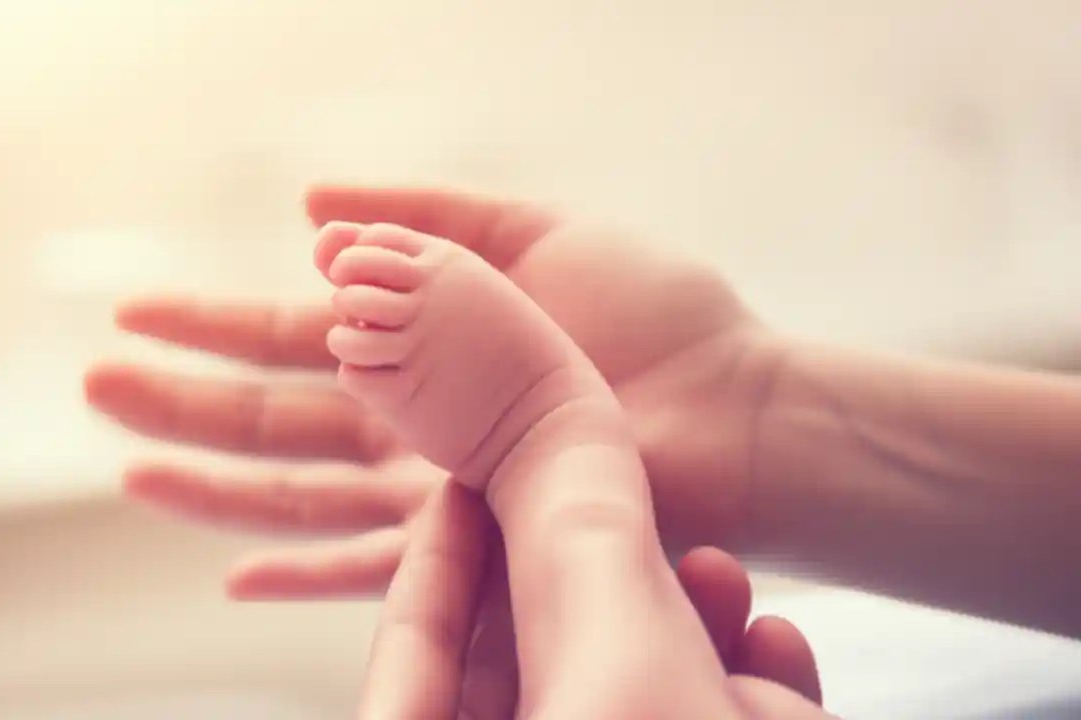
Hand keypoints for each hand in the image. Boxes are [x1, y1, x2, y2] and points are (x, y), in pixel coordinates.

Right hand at [84, 184, 778, 595]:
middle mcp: (415, 419)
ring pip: (296, 493)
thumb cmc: (658, 317)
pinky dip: (299, 579)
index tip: (136, 312)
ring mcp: (436, 489)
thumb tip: (312, 202)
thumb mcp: (536, 228)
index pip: (292, 335)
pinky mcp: (471, 547)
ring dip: (208, 483)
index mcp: (425, 339)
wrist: (742, 410)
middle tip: (94, 382)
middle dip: (182, 401)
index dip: (211, 327)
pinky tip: (236, 578)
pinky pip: (365, 575)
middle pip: (272, 416)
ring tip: (125, 466)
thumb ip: (427, 212)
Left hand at [360, 480, 826, 717]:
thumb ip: (583, 558)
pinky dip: (746, 680)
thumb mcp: (618, 681)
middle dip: (581, 569)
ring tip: (716, 567)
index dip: (437, 551)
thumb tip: (571, 456)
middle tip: (598, 495)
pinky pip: (712, 713)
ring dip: (681, 620)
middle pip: (525, 659)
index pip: (413, 645)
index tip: (466, 478)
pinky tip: (779, 642)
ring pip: (630, 684)